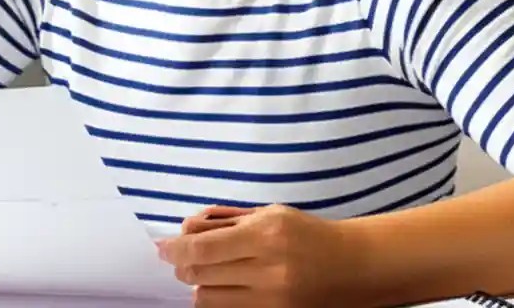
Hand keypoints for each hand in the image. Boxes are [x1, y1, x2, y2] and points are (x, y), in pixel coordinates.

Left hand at [158, 204, 355, 307]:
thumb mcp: (268, 214)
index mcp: (265, 234)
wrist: (351, 265)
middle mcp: (267, 270)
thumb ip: (225, 220)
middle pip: (199, 276)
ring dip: (199, 286)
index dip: (174, 249)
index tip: (162, 248)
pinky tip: (225, 288)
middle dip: (183, 266)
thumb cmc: (305, 233)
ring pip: (207, 300)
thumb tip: (184, 229)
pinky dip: (218, 300)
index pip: (202, 249)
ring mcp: (272, 300)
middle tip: (182, 258)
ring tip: (211, 273)